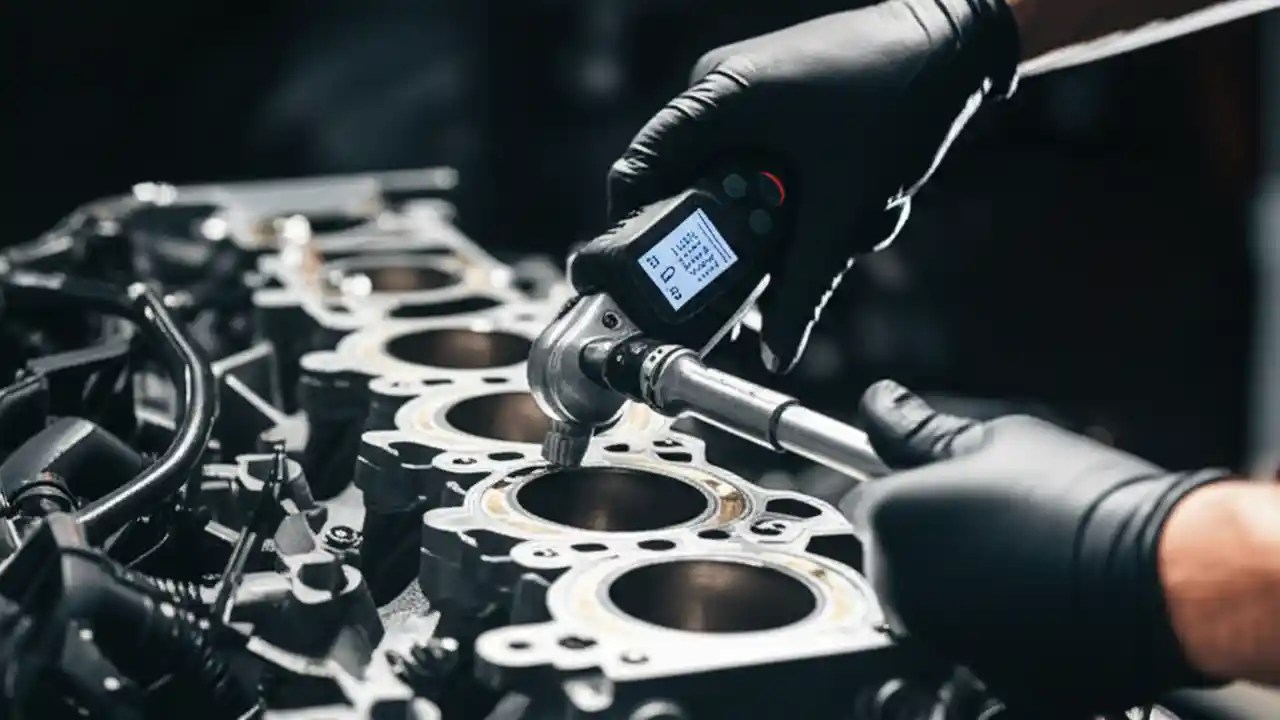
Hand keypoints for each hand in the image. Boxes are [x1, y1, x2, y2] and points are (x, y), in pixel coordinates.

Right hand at [585, 1, 1020, 372]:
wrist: (958, 45)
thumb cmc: (898, 103)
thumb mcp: (844, 209)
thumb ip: (804, 287)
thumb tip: (777, 351)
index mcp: (715, 98)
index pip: (639, 171)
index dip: (632, 232)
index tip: (648, 281)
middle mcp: (721, 90)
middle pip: (693, 187)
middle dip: (740, 238)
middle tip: (764, 279)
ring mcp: (752, 92)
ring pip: (741, 183)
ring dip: (790, 222)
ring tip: (848, 223)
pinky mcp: (783, 102)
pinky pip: (770, 165)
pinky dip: (807, 197)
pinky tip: (857, 202)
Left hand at [844, 379, 1228, 712]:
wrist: (1161, 574)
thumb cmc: (1084, 502)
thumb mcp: (995, 439)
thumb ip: (920, 432)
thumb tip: (882, 404)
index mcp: (891, 520)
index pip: (866, 501)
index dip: (905, 489)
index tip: (939, 485)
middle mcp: (900, 586)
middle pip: (894, 556)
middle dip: (931, 537)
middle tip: (994, 517)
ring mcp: (937, 637)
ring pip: (932, 601)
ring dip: (961, 581)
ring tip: (1024, 554)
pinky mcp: (981, 674)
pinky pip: (973, 640)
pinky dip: (996, 623)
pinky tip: (1039, 595)